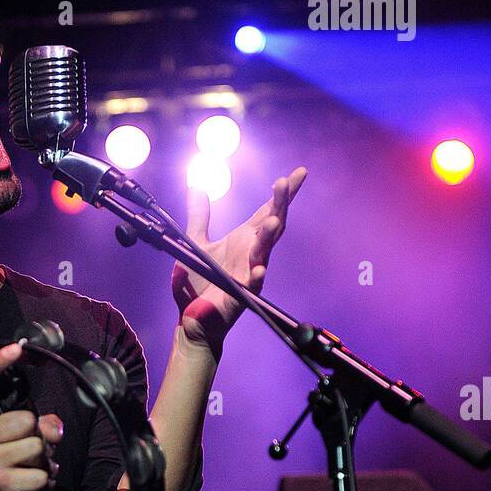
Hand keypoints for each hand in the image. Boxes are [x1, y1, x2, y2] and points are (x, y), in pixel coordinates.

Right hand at [0, 343, 62, 490]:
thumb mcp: (7, 444)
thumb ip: (32, 426)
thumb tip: (54, 428)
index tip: (16, 349)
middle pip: (28, 420)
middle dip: (39, 436)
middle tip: (31, 452)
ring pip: (37, 446)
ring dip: (43, 461)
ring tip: (30, 470)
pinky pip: (40, 473)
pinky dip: (44, 481)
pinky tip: (30, 485)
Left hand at [171, 167, 306, 353]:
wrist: (192, 317)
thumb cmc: (199, 282)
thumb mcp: (195, 242)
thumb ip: (200, 216)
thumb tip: (197, 186)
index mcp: (243, 239)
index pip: (267, 210)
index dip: (282, 193)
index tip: (298, 173)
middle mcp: (251, 253)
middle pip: (272, 224)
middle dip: (279, 204)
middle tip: (284, 183)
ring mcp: (249, 273)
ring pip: (264, 251)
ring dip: (269, 236)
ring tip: (272, 220)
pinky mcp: (241, 294)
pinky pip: (252, 284)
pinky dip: (256, 276)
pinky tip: (259, 269)